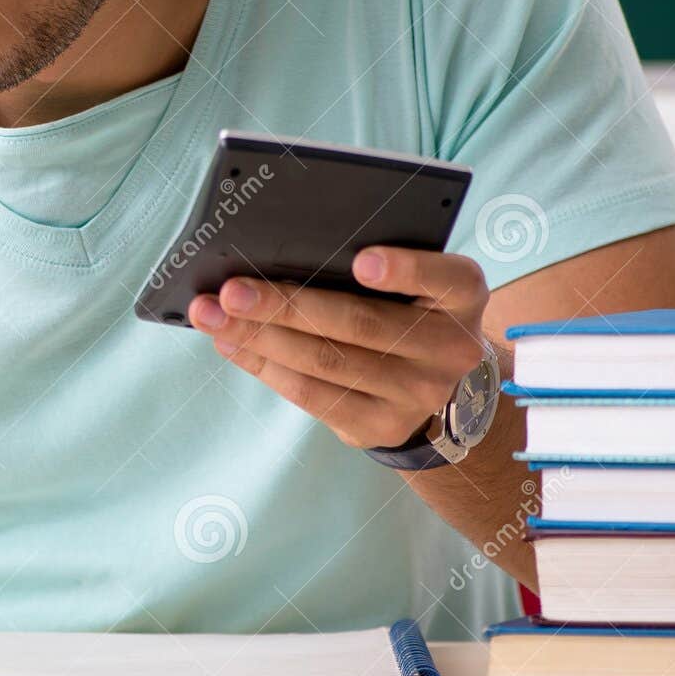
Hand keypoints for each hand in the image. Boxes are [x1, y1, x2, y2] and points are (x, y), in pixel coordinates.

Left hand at [187, 246, 490, 450]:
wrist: (435, 383)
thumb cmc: (407, 307)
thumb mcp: (412, 281)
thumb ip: (372, 264)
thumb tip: (276, 249)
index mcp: (462, 296)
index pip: (445, 278)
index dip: (406, 269)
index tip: (362, 260)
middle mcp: (450, 348)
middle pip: (360, 324)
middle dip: (286, 306)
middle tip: (232, 290)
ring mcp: (418, 394)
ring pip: (327, 362)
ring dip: (259, 338)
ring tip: (213, 315)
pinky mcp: (381, 426)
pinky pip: (313, 396)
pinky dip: (264, 366)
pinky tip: (230, 344)